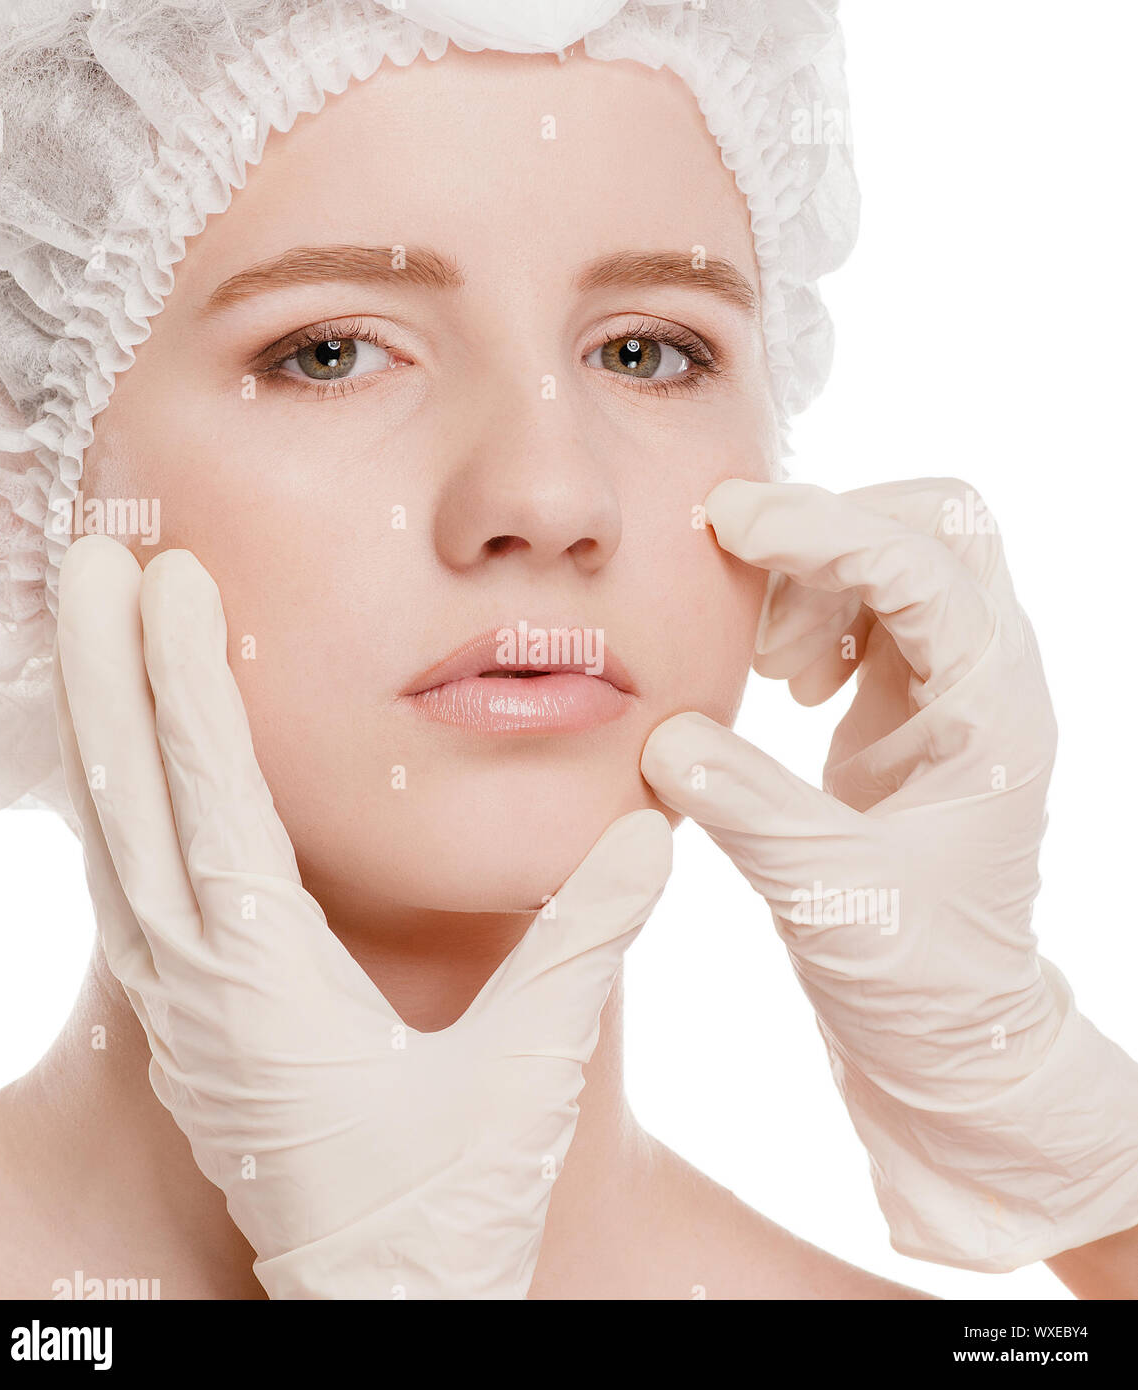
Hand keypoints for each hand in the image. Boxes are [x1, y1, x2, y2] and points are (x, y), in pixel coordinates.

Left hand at [55, 535, 670, 1298]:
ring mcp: (178, 1006)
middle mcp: (193, 983)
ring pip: (114, 836)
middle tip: (94, 555)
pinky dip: (123, 799)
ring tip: (99, 630)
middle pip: (125, 797)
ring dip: (104, 725)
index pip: (207, 793)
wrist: (384, 1308)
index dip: (183, 676)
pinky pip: (130, 883)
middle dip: (106, 669)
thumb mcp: (527, 1070)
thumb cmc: (443, 1204)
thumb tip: (647, 830)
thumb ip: (586, 943)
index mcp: (260, 980)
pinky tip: (131, 765)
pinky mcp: (189, 1022)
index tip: (167, 577)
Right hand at [641, 477, 1137, 1271]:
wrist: (951, 1038)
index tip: (727, 523)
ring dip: (813, 576)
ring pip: (893, 560)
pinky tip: (777, 679)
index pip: (922, 566)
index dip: (822, 528)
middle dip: (830, 528)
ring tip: (763, 662)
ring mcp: (952, 689)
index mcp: (995, 711)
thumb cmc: (918, 981)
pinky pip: (866, 610)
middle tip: (741, 574)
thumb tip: (664, 730)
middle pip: (933, 527)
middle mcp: (986, 680)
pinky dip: (811, 612)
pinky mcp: (911, 709)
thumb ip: (747, 808)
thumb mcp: (830, 899)